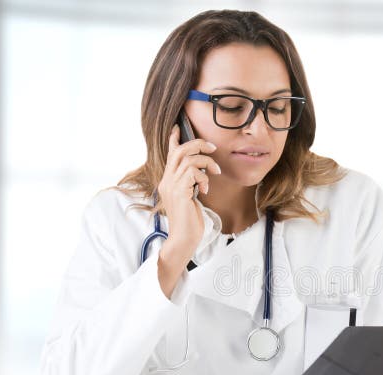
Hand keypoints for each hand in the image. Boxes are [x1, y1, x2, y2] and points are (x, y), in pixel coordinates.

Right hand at [158, 125, 220, 263]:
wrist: (183, 239)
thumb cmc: (190, 221)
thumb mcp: (190, 198)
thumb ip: (190, 184)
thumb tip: (200, 172)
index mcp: (168, 181)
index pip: (169, 154)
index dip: (174, 139)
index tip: (179, 127)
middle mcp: (167, 181)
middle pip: (179, 151)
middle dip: (198, 144)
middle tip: (213, 148)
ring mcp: (171, 186)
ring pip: (188, 159)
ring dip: (206, 162)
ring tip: (216, 172)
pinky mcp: (179, 192)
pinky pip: (192, 173)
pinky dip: (203, 177)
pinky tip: (206, 189)